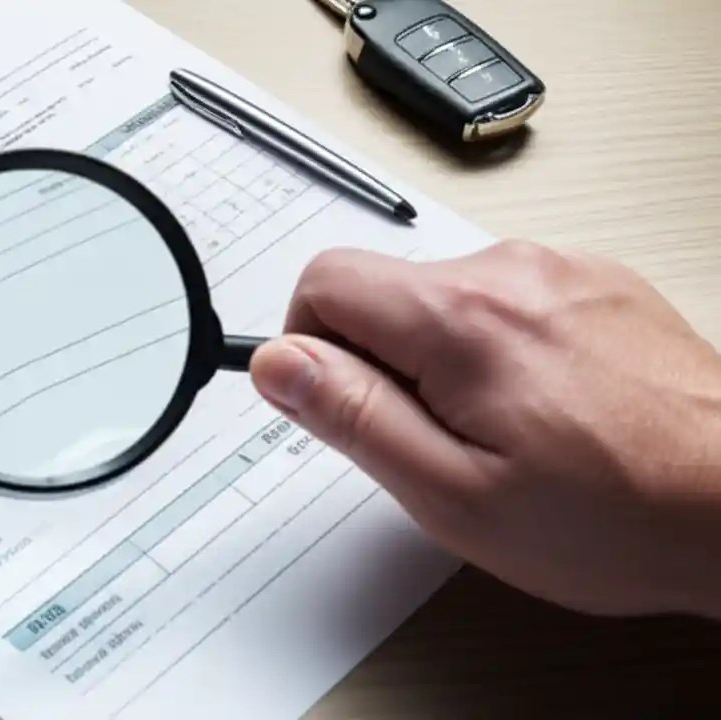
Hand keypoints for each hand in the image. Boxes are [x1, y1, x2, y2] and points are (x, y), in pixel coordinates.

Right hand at [249, 240, 720, 618]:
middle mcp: (510, 270)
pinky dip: (499, 350)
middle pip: (384, 289)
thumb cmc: (616, 516)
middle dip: (382, 364)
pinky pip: (506, 301)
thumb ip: (353, 417)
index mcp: (461, 317)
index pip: (323, 280)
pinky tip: (545, 411)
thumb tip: (280, 363)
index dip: (308, 348)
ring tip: (502, 434)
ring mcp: (561, 271)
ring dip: (443, 359)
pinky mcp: (597, 284)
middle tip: (435, 443)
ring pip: (444, 298)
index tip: (340, 404)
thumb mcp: (453, 494)